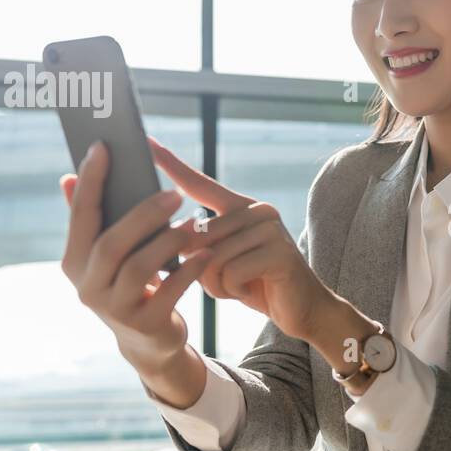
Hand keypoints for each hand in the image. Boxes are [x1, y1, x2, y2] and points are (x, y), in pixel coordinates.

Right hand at [59, 141, 215, 372]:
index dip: (91, 181)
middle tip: (173, 194)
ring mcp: (114, 309)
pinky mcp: (145, 325)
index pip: (81, 216)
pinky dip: (189, 271)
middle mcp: (87, 287)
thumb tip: (69, 177)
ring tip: (193, 223)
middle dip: (142, 215)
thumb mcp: (107, 257)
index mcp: (74, 263)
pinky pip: (169, 292)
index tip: (103, 146)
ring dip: (168, 242)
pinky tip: (205, 253)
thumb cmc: (130, 284)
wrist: (148, 341)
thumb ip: (90, 220)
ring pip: (139, 268)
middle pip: (111, 244)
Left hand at [147, 136, 334, 341]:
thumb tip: (175, 235)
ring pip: (212, 259)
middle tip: (231, 280)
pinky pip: (231, 273)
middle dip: (203, 270)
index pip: (199, 183)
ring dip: (219, 284)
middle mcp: (258, 210)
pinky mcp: (279, 252)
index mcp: (242, 207)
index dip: (171, 163)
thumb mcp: (221, 260)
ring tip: (243, 285)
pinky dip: (234, 291)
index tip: (146, 140)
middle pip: (198, 237)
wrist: (304, 309)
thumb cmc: (256, 284)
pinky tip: (254, 290)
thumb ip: (199, 244)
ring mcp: (271, 229)